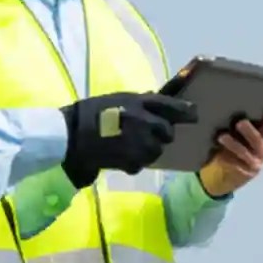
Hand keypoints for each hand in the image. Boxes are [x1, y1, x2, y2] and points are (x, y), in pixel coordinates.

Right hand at [60, 92, 198, 186]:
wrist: (68, 135)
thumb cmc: (88, 113)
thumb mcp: (114, 99)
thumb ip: (138, 102)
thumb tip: (158, 104)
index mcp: (138, 103)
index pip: (171, 106)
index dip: (185, 111)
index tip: (193, 114)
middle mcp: (144, 122)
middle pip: (167, 132)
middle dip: (160, 134)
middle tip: (146, 134)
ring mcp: (140, 143)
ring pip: (156, 149)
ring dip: (147, 149)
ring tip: (128, 146)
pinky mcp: (133, 161)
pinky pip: (142, 163)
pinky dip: (134, 161)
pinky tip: (119, 156)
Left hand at [198, 112, 262, 196]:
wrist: (223, 178)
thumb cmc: (229, 153)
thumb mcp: (234, 140)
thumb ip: (235, 129)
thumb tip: (225, 107)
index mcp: (258, 141)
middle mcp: (260, 152)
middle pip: (258, 140)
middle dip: (249, 132)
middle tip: (240, 123)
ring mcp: (253, 164)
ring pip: (245, 153)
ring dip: (234, 145)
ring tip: (222, 137)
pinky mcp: (243, 175)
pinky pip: (236, 166)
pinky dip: (227, 161)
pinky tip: (219, 157)